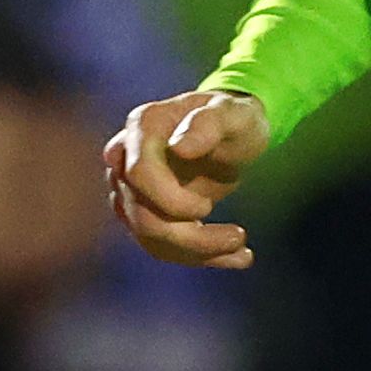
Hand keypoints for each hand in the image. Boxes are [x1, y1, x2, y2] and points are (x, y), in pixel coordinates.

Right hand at [105, 89, 268, 270]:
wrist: (233, 131)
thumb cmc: (235, 117)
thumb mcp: (234, 113)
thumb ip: (209, 123)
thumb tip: (180, 148)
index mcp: (143, 127)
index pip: (139, 174)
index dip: (170, 199)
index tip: (207, 208)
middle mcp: (126, 158)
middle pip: (142, 216)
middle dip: (191, 237)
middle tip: (240, 236)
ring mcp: (130, 189)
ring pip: (151, 238)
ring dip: (198, 252)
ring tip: (244, 252)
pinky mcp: (143, 212)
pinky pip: (163, 245)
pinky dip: (200, 256)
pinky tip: (238, 257)